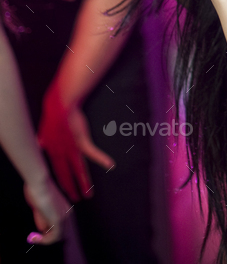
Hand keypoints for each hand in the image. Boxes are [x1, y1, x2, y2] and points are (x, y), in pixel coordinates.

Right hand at [23, 174, 69, 244]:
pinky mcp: (58, 219)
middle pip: (61, 232)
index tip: (36, 233)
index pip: (61, 226)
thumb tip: (43, 230)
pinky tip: (35, 238)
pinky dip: (44, 241)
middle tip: (34, 237)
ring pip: (58, 236)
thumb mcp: (40, 206)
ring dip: (45, 240)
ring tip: (34, 238)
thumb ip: (43, 217)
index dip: (48, 232)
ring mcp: (64, 216)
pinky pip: (54, 237)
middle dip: (47, 237)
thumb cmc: (37, 190)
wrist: (39, 182)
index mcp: (65, 207)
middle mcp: (67, 212)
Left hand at [38, 86, 114, 201]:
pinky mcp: (82, 141)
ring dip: (84, 183)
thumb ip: (43, 139)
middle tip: (77, 199)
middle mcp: (61, 154)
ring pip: (79, 170)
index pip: (57, 172)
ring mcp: (72, 149)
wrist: (60, 105)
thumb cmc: (52, 115)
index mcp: (53, 152)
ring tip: (89, 194)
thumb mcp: (44, 130)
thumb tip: (39, 143)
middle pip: (67, 176)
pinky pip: (93, 153)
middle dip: (72, 189)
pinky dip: (101, 159)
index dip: (62, 182)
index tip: (66, 191)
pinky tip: (110, 165)